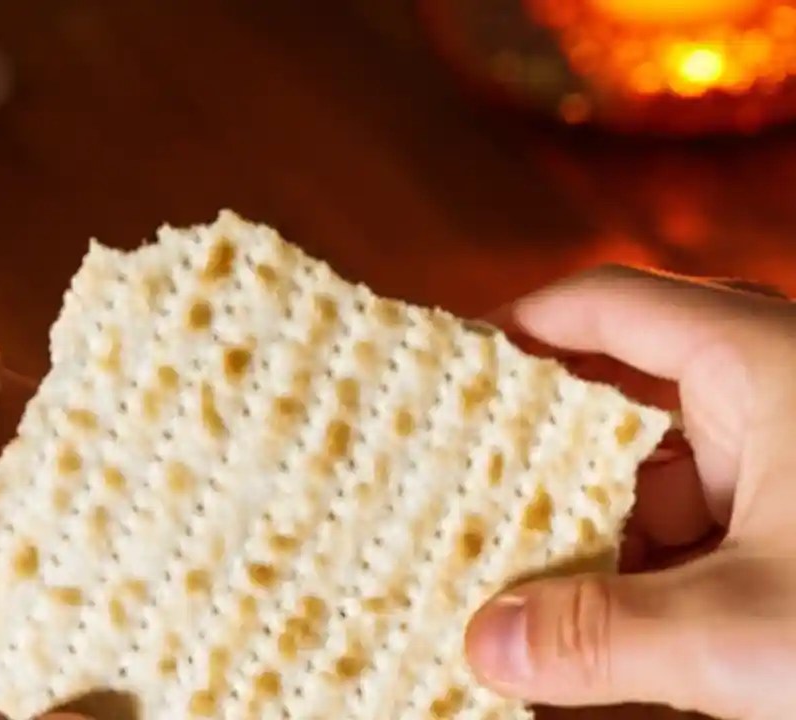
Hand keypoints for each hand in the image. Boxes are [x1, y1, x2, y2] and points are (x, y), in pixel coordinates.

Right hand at [463, 266, 795, 718]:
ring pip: (679, 478)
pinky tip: (638, 637)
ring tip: (553, 603)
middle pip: (632, 398)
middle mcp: (782, 392)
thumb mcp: (754, 633)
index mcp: (762, 363)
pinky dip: (676, 573)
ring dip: (616, 537)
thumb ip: (605, 639)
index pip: (608, 305)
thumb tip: (484, 645)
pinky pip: (725, 527)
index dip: (523, 322)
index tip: (450, 361)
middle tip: (481, 504)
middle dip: (557, 463)